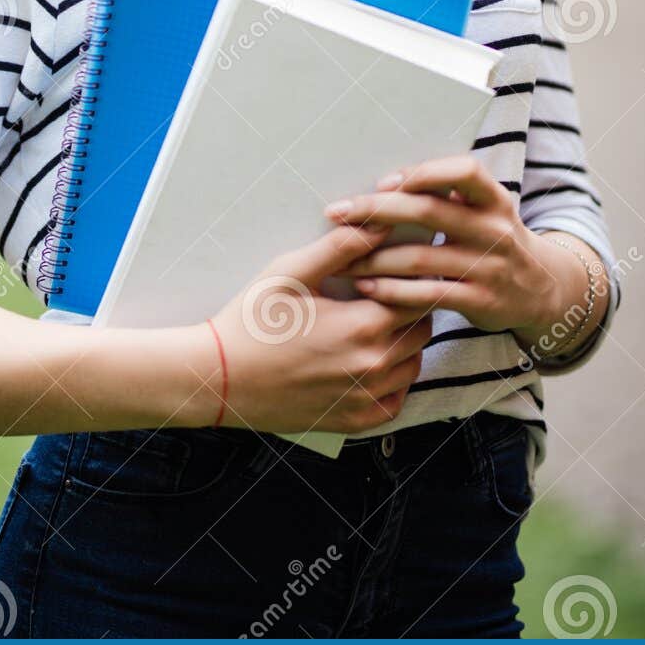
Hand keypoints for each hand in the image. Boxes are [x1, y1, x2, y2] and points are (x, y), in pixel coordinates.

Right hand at [204, 221, 433, 434]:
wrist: (222, 377)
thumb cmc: (253, 320)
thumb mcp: (290, 272)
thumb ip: (341, 246)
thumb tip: (381, 224)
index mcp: (363, 324)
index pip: (419, 295)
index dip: (411, 278)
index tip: (397, 268)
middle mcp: (373, 365)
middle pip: (422, 328)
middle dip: (410, 306)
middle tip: (385, 292)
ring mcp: (366, 398)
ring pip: (413, 364)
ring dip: (404, 342)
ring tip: (375, 324)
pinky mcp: (355, 421)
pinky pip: (396, 400)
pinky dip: (394, 381)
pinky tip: (370, 361)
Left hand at [322, 153, 561, 335]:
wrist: (542, 290)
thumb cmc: (495, 240)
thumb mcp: (487, 209)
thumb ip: (449, 194)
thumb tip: (388, 183)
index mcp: (493, 199)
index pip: (464, 172)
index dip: (423, 173)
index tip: (383, 182)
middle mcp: (494, 230)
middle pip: (428, 212)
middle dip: (375, 210)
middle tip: (336, 213)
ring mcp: (488, 267)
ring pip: (420, 258)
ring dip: (373, 257)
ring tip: (340, 259)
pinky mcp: (480, 301)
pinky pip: (427, 294)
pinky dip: (391, 290)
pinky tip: (366, 286)